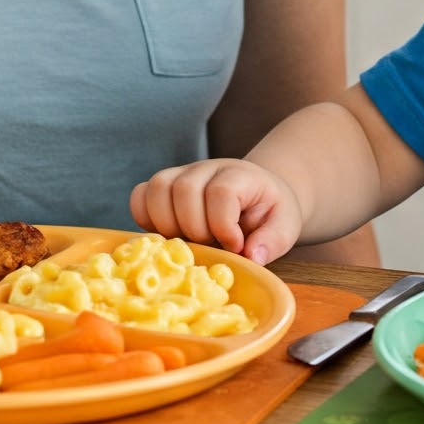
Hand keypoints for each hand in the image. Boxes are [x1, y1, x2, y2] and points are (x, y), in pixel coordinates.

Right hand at [129, 158, 304, 264]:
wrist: (257, 195)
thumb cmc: (268, 212)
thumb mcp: (284, 225)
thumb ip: (272, 240)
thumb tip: (252, 255)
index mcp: (239, 175)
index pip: (221, 192)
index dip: (223, 225)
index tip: (234, 245)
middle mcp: (206, 169)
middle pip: (184, 190)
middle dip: (195, 229)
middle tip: (211, 246)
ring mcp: (181, 175)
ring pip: (156, 190)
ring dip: (168, 225)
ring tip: (189, 242)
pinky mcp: (163, 187)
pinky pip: (139, 196)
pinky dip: (146, 219)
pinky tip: (168, 236)